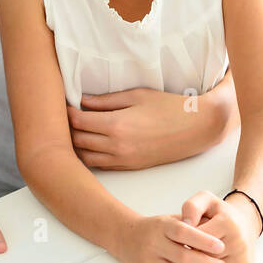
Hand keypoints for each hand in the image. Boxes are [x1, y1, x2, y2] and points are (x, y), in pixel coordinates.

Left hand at [68, 86, 222, 169]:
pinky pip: (100, 165)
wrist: (197, 129)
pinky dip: (90, 155)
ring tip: (76, 130)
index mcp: (116, 125)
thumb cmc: (169, 107)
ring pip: (85, 157)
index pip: (78, 121)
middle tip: (66, 116)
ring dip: (76, 144)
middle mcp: (116, 146)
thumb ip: (107, 100)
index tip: (65, 104)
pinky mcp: (130, 167)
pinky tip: (90, 143)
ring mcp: (123, 160)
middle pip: (77, 140)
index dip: (67, 112)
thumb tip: (82, 101)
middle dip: (68, 129)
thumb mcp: (137, 95)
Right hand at [118, 212, 228, 262]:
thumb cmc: (157, 229)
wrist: (126, 237)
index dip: (204, 241)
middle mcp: (152, 244)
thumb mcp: (172, 218)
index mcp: (161, 226)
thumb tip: (217, 236)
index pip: (184, 232)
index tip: (220, 247)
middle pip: (183, 257)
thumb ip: (192, 224)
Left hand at [181, 190, 260, 262]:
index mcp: (228, 223)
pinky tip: (214, 259)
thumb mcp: (206, 200)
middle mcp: (239, 242)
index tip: (187, 233)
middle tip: (196, 242)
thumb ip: (192, 206)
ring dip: (201, 262)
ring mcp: (243, 259)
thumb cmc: (221, 213)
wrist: (245, 224)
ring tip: (206, 249)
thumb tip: (185, 223)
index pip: (195, 238)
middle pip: (200, 255)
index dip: (187, 236)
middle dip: (193, 250)